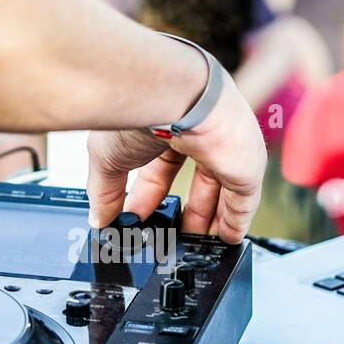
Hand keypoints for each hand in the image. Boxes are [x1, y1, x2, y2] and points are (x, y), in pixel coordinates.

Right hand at [85, 74, 265, 242]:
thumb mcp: (107, 158)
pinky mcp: (245, 164)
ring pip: (222, 190)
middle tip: (174, 237)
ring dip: (211, 218)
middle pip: (196, 181)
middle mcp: (198, 135)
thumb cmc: (137, 110)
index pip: (160, 169)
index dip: (150, 197)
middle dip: (185, 211)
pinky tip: (228, 238)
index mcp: (166, 127)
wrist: (171, 96)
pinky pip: (244, 198)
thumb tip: (98, 219)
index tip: (140, 220)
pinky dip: (236, 219)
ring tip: (200, 246)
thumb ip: (105, 192)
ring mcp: (225, 148)